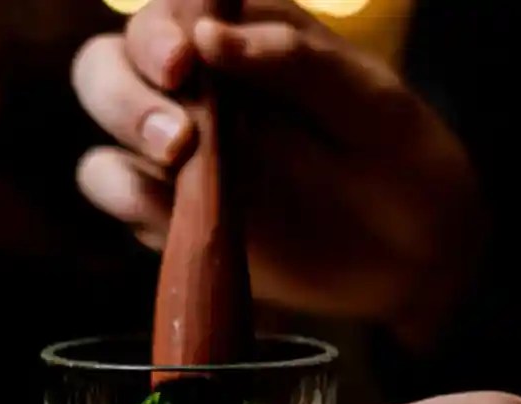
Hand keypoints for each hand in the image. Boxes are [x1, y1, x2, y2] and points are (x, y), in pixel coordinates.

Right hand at [70, 0, 483, 346]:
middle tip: (181, 131)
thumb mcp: (372, 106)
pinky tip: (169, 209)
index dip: (162, 30)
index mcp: (247, 39)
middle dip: (129, 89)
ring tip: (180, 156)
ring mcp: (180, 150)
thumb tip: (211, 35)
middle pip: (113, 61)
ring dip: (124, 133)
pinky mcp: (170, 210)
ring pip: (105, 123)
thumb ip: (297, 61)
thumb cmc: (403, 165)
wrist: (415, 260)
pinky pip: (117, 191)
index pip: (174, 11)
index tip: (187, 61)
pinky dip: (126, 195)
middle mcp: (200, 86)